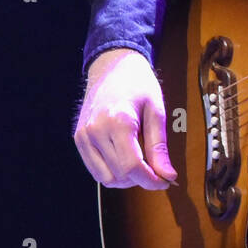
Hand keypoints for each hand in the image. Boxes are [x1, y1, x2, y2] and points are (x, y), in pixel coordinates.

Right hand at [74, 48, 177, 188]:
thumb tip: (168, 176)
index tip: (166, 181)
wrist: (112, 66)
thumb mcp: (157, 111)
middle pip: (120, 174)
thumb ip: (159, 146)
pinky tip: (126, 160)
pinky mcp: (79, 139)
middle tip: (159, 171)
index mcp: (117, 121)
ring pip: (106, 178)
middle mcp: (95, 131)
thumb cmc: (138, 84)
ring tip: (142, 164)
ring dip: (127, 179)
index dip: (151, 180)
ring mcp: (84, 136)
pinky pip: (95, 170)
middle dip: (142, 179)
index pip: (132, 166)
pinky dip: (113, 172)